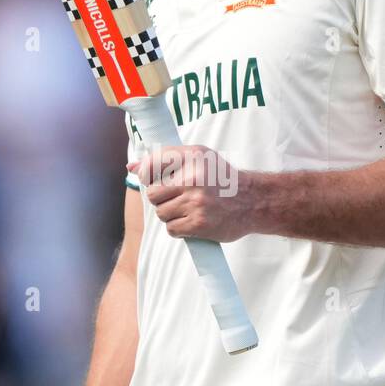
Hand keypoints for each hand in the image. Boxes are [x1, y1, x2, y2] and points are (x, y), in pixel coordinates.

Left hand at [127, 144, 254, 241]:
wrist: (253, 201)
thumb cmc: (221, 179)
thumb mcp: (199, 158)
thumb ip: (165, 160)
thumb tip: (131, 168)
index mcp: (192, 157)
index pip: (151, 165)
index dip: (147, 175)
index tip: (155, 180)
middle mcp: (194, 178)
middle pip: (153, 193)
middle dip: (161, 198)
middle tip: (178, 197)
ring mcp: (196, 202)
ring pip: (161, 213)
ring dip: (171, 215)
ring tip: (189, 209)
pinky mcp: (199, 223)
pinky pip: (172, 229)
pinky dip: (179, 228)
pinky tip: (192, 221)